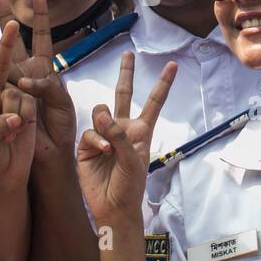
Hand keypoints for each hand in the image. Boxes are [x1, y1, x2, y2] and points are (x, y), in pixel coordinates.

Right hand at [0, 0, 77, 163]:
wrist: (49, 158)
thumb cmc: (60, 129)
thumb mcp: (62, 103)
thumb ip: (48, 86)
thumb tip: (23, 81)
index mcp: (44, 71)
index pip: (41, 38)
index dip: (40, 17)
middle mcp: (25, 74)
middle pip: (13, 41)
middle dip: (4, 17)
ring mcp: (11, 88)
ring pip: (2, 65)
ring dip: (0, 53)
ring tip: (1, 53)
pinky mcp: (2, 105)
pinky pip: (3, 94)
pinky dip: (14, 103)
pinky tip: (23, 117)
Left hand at [0, 21, 35, 196]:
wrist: (7, 172)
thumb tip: (14, 116)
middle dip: (6, 45)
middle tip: (13, 24)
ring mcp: (10, 99)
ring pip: (16, 93)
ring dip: (13, 114)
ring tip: (8, 135)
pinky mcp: (27, 107)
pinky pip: (28, 104)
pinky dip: (24, 118)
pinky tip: (19, 131)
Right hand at [76, 52, 176, 231]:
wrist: (112, 207)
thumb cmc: (130, 186)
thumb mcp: (133, 160)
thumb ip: (119, 136)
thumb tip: (103, 114)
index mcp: (140, 131)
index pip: (153, 103)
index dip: (162, 84)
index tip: (173, 66)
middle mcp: (122, 129)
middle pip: (123, 94)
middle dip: (126, 73)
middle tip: (128, 54)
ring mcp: (104, 136)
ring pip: (101, 111)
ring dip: (105, 122)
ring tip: (110, 145)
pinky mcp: (87, 145)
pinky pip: (90, 132)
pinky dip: (96, 140)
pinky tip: (102, 152)